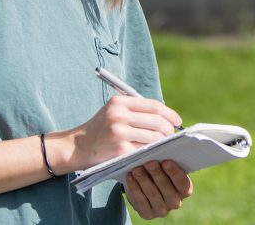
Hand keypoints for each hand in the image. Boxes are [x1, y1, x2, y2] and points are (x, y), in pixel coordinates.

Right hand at [48, 96, 182, 173]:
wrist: (77, 146)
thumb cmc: (101, 128)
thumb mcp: (114, 110)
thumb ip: (136, 109)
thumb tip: (166, 115)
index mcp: (120, 102)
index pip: (154, 106)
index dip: (169, 114)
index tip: (177, 120)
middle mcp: (119, 115)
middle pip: (157, 121)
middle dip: (168, 129)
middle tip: (172, 135)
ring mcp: (119, 133)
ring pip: (153, 136)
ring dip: (162, 142)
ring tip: (164, 144)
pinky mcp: (120, 150)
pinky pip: (144, 149)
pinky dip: (152, 151)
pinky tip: (154, 152)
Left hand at [125, 160, 192, 218]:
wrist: (146, 184)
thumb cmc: (159, 169)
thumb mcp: (166, 163)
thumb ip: (168, 155)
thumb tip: (166, 142)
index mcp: (185, 189)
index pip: (183, 183)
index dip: (175, 173)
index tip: (166, 162)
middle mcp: (175, 202)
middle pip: (167, 189)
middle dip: (157, 175)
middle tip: (149, 163)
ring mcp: (161, 210)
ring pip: (152, 194)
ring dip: (144, 180)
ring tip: (137, 168)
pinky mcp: (148, 214)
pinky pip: (141, 202)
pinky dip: (135, 188)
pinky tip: (130, 177)